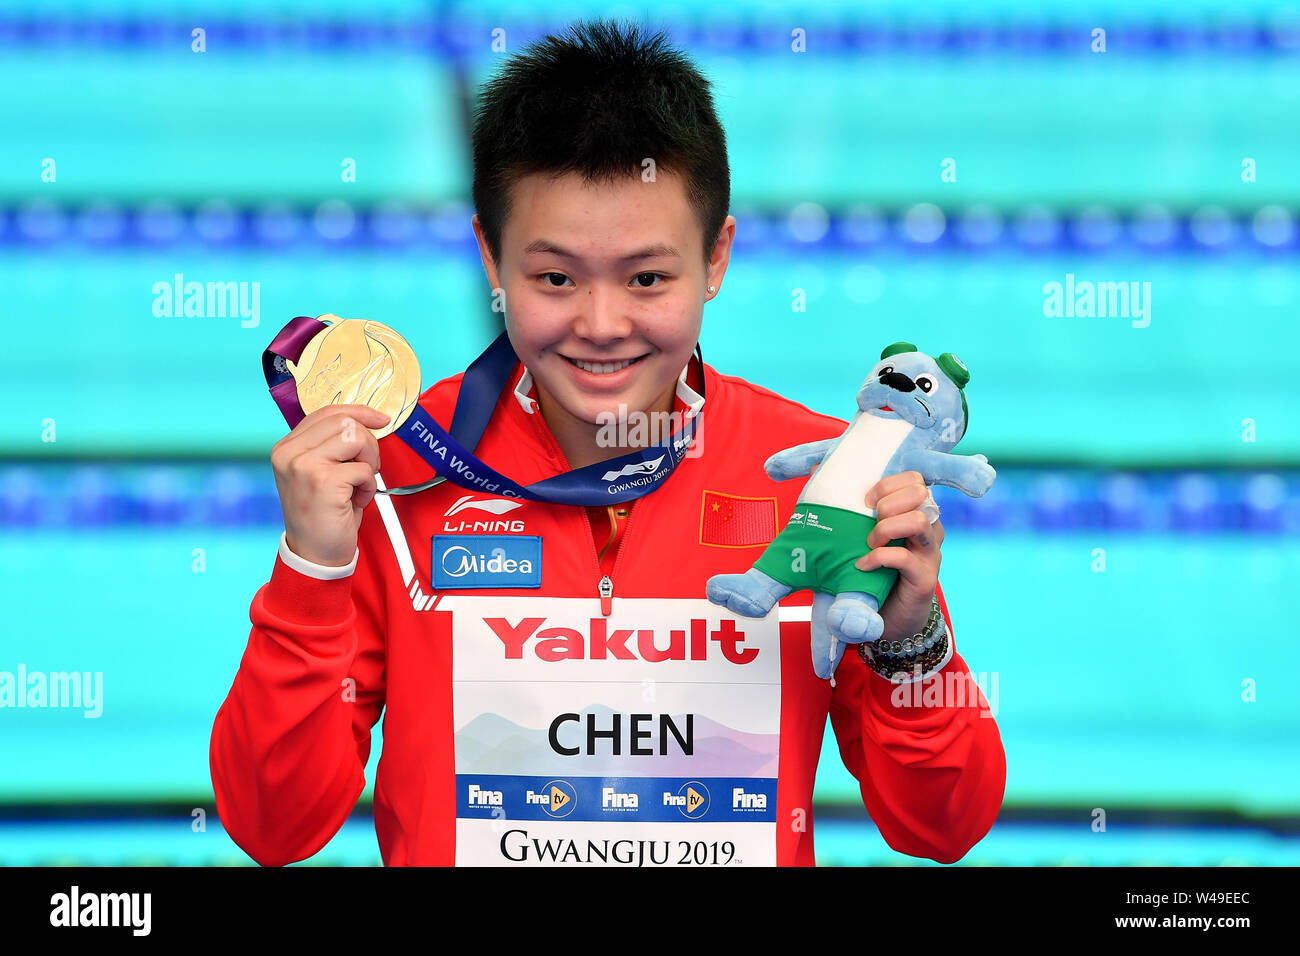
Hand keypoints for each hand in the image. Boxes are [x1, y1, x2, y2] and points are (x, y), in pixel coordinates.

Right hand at [271, 404, 390, 566]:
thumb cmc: (323, 515)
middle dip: (368, 442)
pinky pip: (363, 469)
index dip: (359, 412)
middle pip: (344, 421)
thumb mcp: (320, 473)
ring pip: (355, 437)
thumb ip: (330, 446)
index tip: (381, 419)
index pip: (327, 412)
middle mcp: (289, 453)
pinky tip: (356, 501)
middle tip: (367, 468)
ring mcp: (303, 466)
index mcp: (287, 447)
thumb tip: (365, 420)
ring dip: (368, 461)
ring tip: (360, 483)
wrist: (315, 555)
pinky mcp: (322, 481)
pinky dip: (368, 486)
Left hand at [855, 471, 941, 642]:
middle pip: (921, 493)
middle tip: (868, 521)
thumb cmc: (871, 570)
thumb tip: (814, 464)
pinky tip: (862, 565)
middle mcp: (928, 529)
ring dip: (886, 528)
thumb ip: (843, 502)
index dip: (887, 484)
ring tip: (868, 543)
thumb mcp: (858, 532)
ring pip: (920, 520)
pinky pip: (905, 558)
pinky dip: (878, 558)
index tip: (864, 501)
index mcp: (913, 512)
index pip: (914, 479)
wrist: (886, 619)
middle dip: (888, 502)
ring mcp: (929, 553)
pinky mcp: (924, 579)